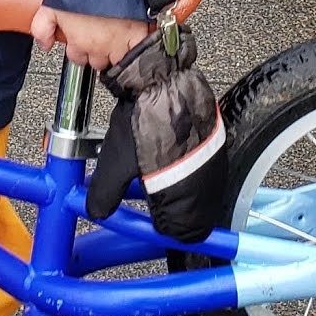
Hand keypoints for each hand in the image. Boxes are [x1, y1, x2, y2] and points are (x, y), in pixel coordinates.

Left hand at [30, 5, 149, 71]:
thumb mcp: (49, 7)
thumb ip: (42, 29)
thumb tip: (44, 44)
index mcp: (79, 42)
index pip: (77, 59)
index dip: (78, 50)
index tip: (81, 42)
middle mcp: (100, 46)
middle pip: (99, 62)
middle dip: (97, 52)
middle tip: (98, 38)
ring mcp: (121, 42)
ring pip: (119, 61)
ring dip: (116, 53)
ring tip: (115, 40)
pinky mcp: (139, 33)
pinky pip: (140, 51)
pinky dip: (137, 49)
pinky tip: (133, 43)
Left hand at [84, 25, 227, 244]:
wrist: (164, 81)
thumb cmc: (145, 121)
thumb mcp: (116, 164)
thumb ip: (105, 193)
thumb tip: (96, 211)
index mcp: (185, 200)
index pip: (182, 234)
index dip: (162, 226)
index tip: (147, 217)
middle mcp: (207, 188)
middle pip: (194, 216)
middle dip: (171, 209)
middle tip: (150, 193)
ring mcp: (216, 166)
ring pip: (199, 193)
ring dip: (179, 188)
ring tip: (155, 171)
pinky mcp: (218, 146)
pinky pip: (205, 170)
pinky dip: (188, 168)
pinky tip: (168, 154)